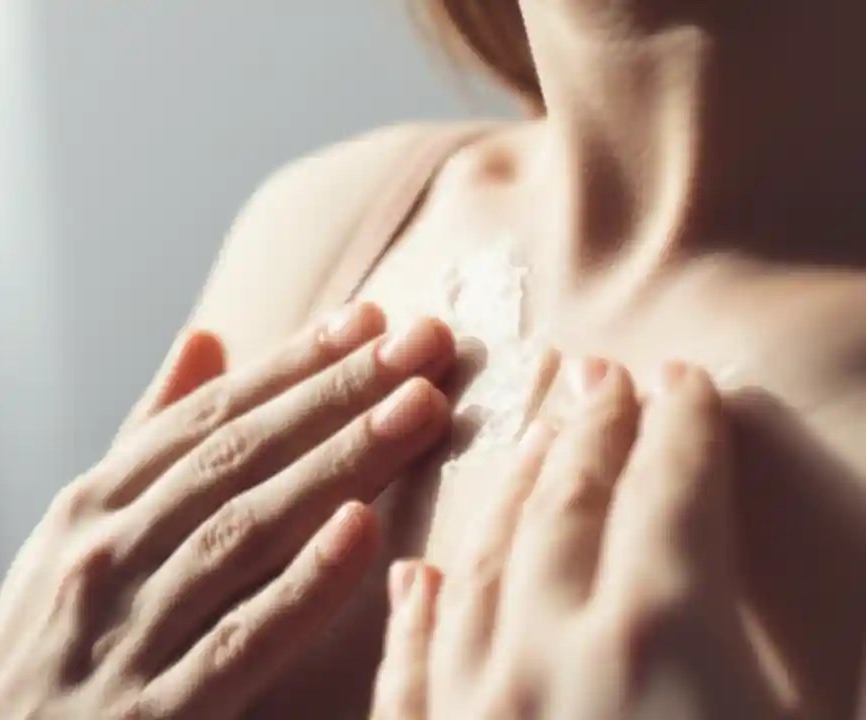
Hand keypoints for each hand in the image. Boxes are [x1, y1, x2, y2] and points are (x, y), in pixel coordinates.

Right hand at [0, 303, 456, 718]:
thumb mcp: (72, 537)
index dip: (292, 365)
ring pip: (246, 530)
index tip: (370, 319)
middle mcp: (103, 556)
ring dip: (340, 463)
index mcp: (88, 507)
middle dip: (335, 393)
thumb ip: (144, 441)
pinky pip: (241, 641)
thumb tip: (205, 337)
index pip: (206, 418)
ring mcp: (126, 636)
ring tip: (420, 408)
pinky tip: (362, 534)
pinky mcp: (155, 717)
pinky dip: (301, 584)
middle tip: (425, 341)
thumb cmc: (45, 650)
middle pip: (236, 458)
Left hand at [371, 360, 782, 718]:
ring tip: (531, 444)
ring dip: (507, 498)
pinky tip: (413, 578)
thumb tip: (722, 581)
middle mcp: (544, 657)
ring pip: (476, 572)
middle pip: (565, 513)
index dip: (681, 430)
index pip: (670, 496)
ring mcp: (467, 710)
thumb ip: (765, 645)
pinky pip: (406, 678)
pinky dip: (413, 621)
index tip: (681, 380)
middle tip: (596, 377)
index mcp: (656, 640)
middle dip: (589, 437)